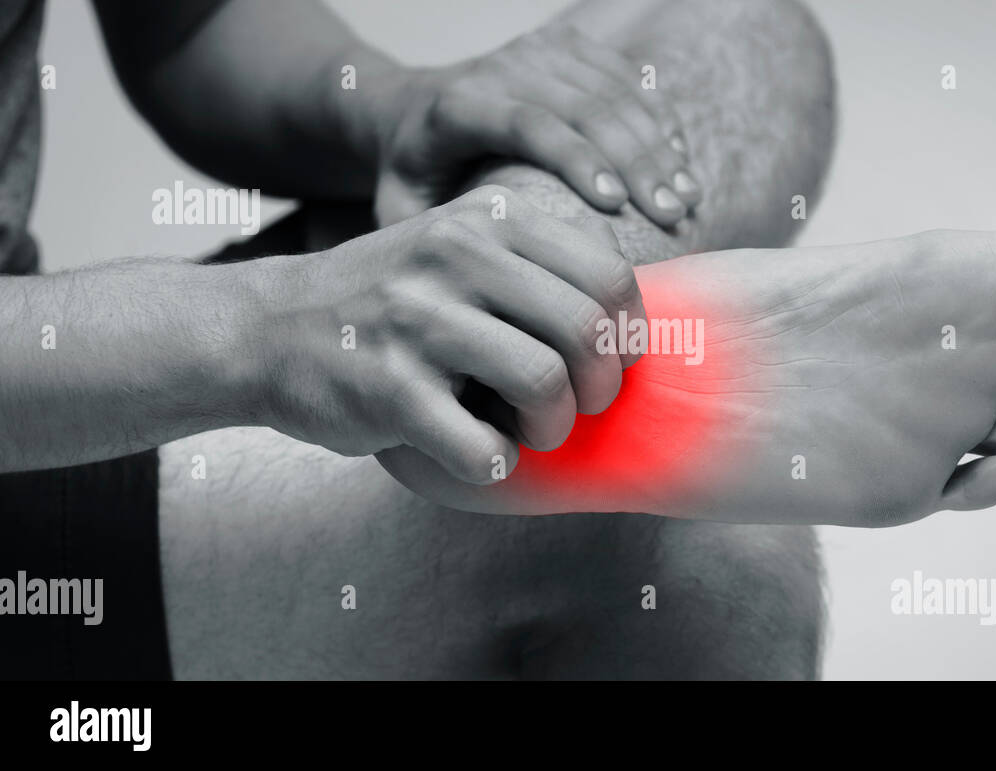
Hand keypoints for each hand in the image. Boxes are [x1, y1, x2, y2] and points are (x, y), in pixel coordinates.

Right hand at [249, 185, 644, 483]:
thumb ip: (537, 261)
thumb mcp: (458, 245)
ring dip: (553, 427)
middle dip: (601, 387)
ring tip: (530, 431)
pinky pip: (485, 448)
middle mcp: (453, 257)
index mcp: (486, 220)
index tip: (613, 362)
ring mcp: (416, 322)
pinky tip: (476, 452)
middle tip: (580, 406)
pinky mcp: (387, 390)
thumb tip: (632, 315)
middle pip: (586, 331)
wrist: (264, 330)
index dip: (629, 332)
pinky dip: (495, 464)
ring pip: (545, 383)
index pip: (607, 274)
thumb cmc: (387, 301)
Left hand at [374, 26, 700, 227]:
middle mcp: (500, 68)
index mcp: (456, 107)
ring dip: (657, 145)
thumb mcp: (401, 213)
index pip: (528, 122)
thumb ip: (437, 246)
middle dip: (636, 161)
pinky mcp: (567, 49)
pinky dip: (658, 119)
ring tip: (687, 199)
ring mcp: (538, 52)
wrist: (406, 110)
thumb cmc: (410, 179)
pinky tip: (680, 162)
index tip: (615, 206)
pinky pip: (625, 77)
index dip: (576, 159)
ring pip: (613, 90)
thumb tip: (490, 295)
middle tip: (671, 215)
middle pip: (584, 105)